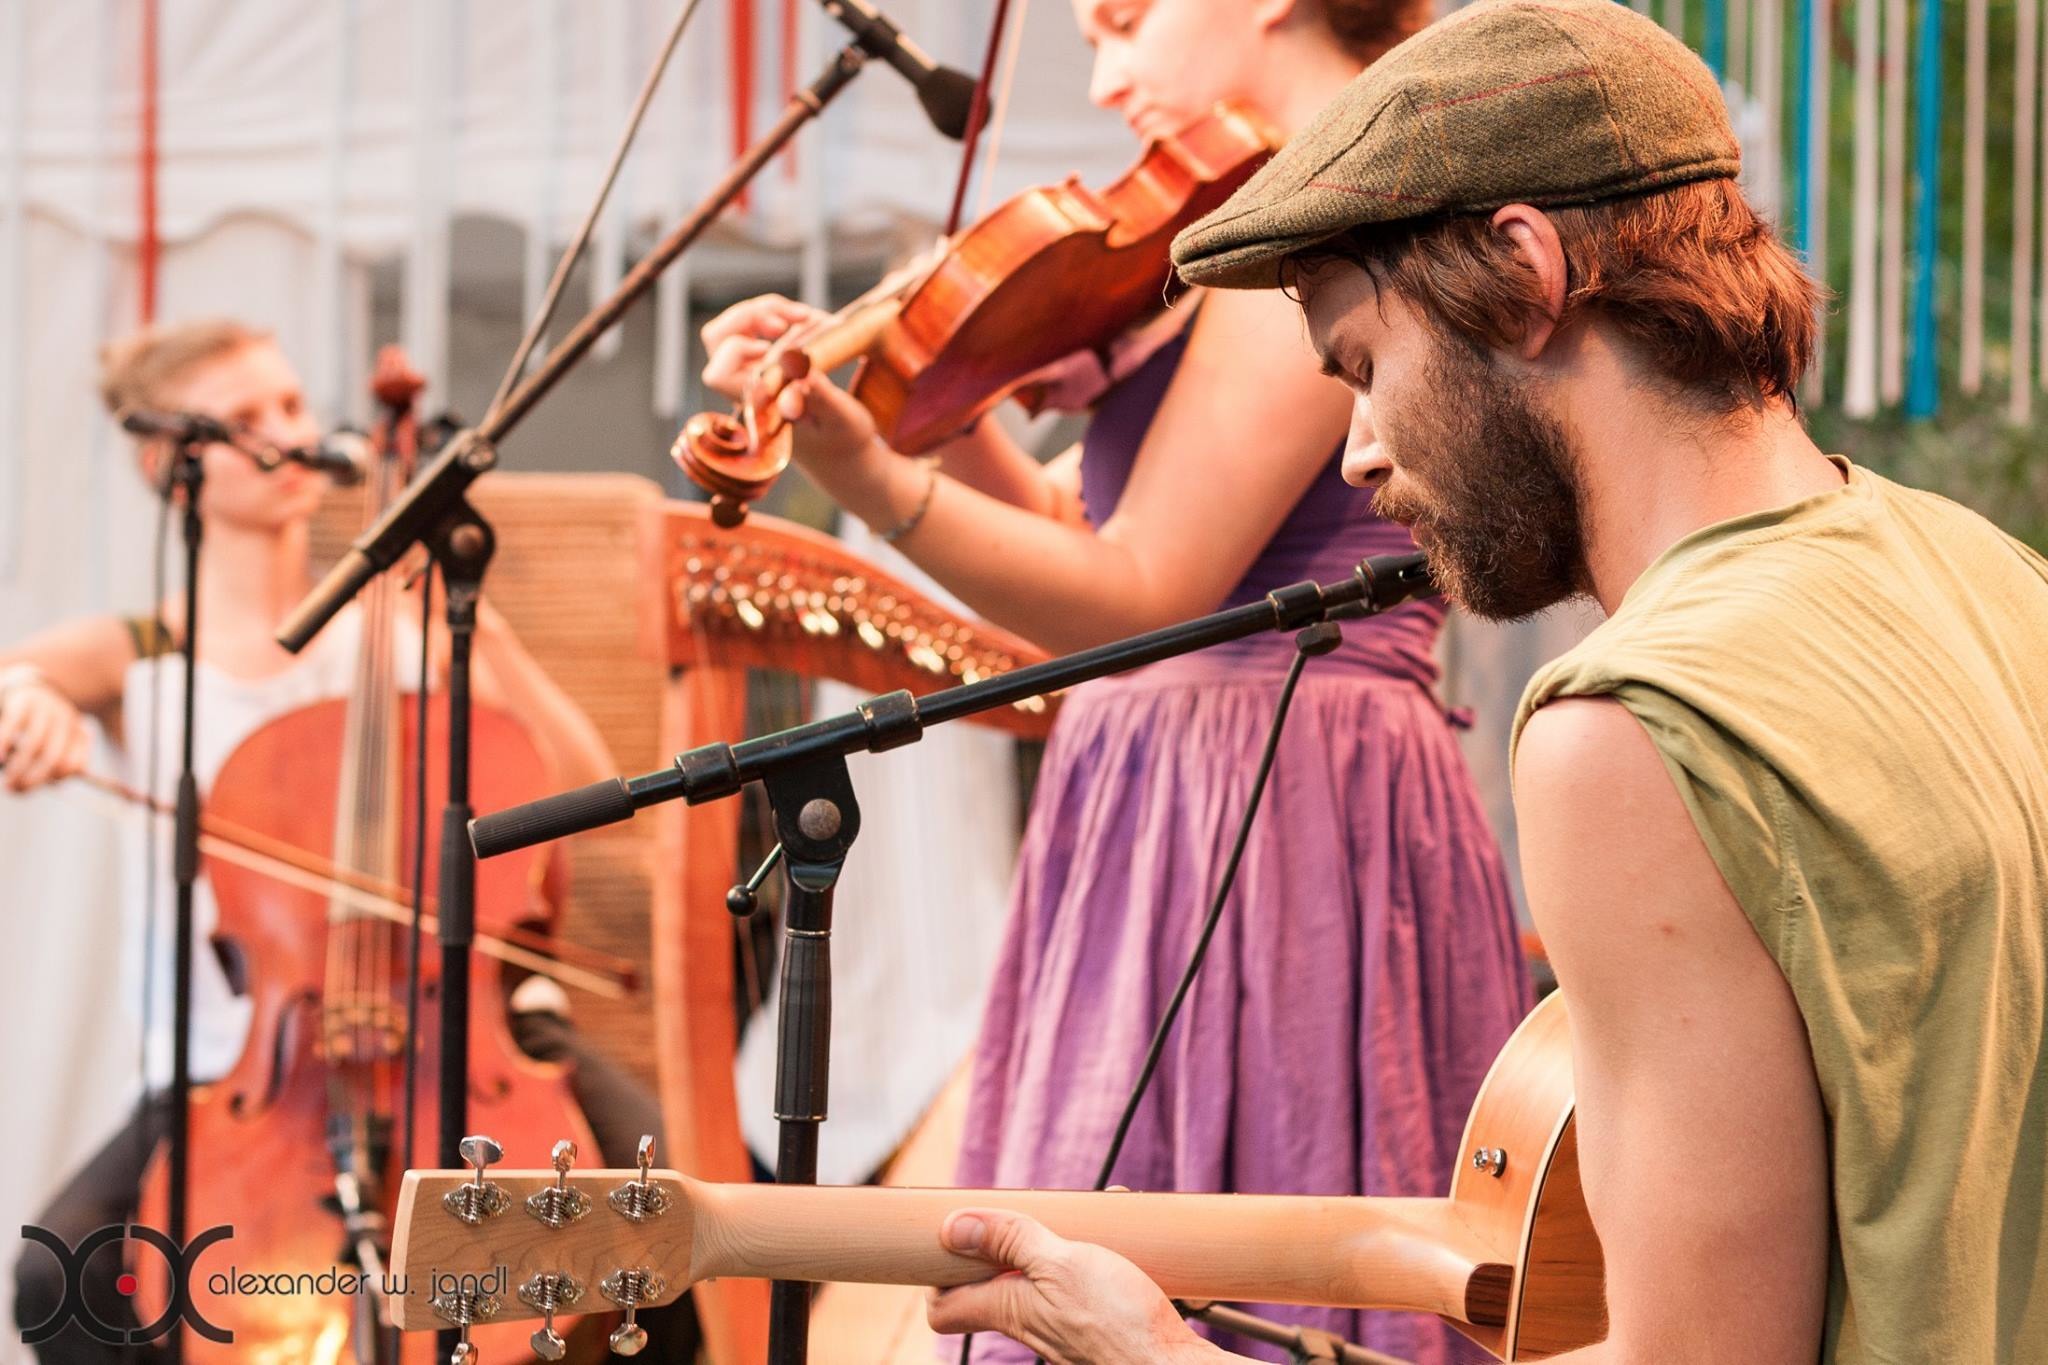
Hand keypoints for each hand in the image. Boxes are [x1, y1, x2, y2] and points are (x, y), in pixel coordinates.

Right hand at [0, 676, 91, 792]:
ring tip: (7, 782)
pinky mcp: (23, 702)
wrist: (26, 685)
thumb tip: (53, 782)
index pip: (75, 764)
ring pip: (35, 746)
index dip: (56, 780)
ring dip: (18, 769)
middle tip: (14, 790)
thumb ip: (54, 759)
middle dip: (33, 780)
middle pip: (55, 758)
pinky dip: (4, 745)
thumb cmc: (36, 723)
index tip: (37, 786)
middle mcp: (66, 720)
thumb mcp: (52, 739)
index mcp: (78, 732)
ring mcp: (46, 709)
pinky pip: (13, 727)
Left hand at [699, 293, 880, 470]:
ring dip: (768, 312)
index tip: (772, 346)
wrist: (844, 453)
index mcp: (757, 409)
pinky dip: (781, 317)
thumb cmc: (844, 440)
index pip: (718, 374)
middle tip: (788, 320)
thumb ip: (821, 397)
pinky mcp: (770, 366)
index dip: (737, 349)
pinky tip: (807, 321)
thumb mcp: (843, 419)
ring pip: (737, 329)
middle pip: (718, 339)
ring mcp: (757, 376)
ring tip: (804, 315)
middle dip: (751, 316)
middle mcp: (749, 391)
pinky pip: (758, 329)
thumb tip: (802, 367)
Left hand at [925, 1210, 1220, 1364]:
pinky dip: (1090, 1262)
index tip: (953, 1234)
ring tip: (1084, 1220)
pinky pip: (1078, 1290)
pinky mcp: (1097, 1329)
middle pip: (993, 1287)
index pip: (942, 1308)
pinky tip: (1116, 1243)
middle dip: (1007, 1243)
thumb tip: (953, 1228)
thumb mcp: (1061, 1264)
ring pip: (1039, 1283)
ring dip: (1056, 1246)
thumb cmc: (1121, 1324)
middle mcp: (1029, 1324)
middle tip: (1027, 1215)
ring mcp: (1063, 1330)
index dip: (938, 1273)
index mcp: (1008, 1309)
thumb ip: (1011, 1241)